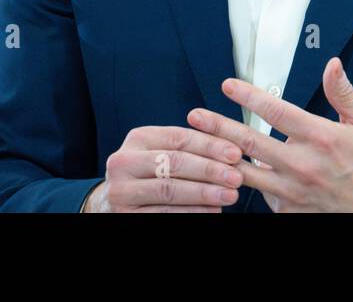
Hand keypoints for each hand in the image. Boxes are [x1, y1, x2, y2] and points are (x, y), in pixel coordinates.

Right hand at [83, 125, 244, 211]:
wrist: (116, 202)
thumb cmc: (150, 174)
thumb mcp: (163, 153)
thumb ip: (189, 148)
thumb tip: (231, 150)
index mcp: (138, 139)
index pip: (179, 138)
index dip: (210, 144)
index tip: (236, 153)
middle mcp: (123, 161)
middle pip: (174, 162)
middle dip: (210, 170)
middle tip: (236, 177)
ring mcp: (121, 191)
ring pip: (169, 190)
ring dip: (204, 193)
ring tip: (229, 195)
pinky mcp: (124, 215)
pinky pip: (164, 214)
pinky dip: (192, 213)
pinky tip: (212, 211)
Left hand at [187, 57, 352, 212]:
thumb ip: (343, 93)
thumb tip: (331, 64)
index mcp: (322, 138)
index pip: (276, 112)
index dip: (249, 96)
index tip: (229, 85)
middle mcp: (304, 165)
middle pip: (251, 142)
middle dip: (218, 126)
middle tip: (196, 115)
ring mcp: (293, 191)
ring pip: (246, 172)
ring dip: (220, 157)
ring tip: (198, 145)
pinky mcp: (289, 211)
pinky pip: (259, 195)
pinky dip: (242, 183)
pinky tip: (226, 172)